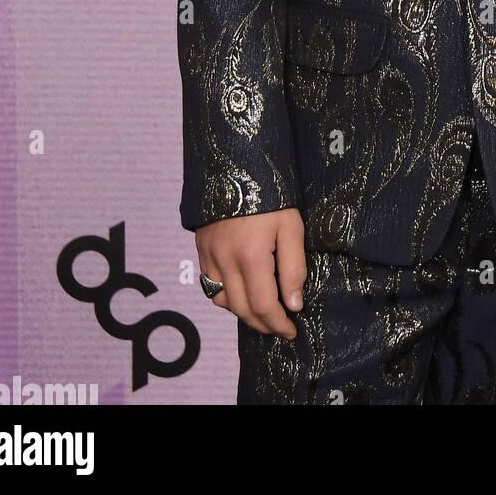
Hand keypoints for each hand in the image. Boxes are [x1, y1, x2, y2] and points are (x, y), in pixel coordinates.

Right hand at [196, 208, 305, 338]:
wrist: (236, 165)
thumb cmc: (271, 195)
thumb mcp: (291, 226)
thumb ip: (293, 267)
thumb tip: (293, 305)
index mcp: (251, 255)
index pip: (263, 306)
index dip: (278, 324)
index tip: (291, 330)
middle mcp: (225, 260)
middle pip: (242, 310)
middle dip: (263, 325)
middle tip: (281, 327)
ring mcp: (209, 256)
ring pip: (222, 302)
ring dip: (243, 313)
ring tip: (264, 311)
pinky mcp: (201, 249)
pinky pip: (209, 286)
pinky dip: (226, 297)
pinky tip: (242, 292)